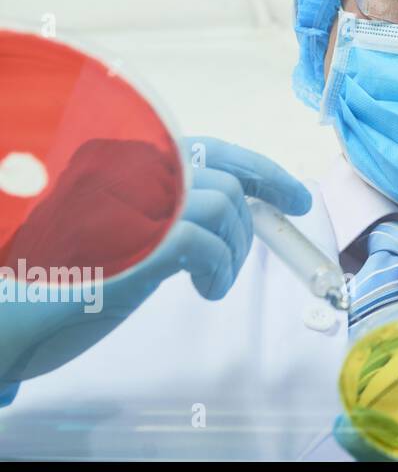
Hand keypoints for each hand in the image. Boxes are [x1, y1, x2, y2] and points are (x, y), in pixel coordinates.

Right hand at [0, 136, 310, 383]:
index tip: (294, 195)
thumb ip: (168, 209)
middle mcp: (119, 169)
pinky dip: (220, 267)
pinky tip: (207, 289)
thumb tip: (238, 210)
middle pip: (224, 177)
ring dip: (235, 250)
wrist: (6, 322)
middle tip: (251, 253)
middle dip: (254, 220)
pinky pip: (204, 242)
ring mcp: (122, 200)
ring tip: (215, 281)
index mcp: (116, 160)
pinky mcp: (128, 240)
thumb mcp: (122, 231)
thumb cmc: (59, 281)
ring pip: (223, 206)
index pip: (207, 149)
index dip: (260, 171)